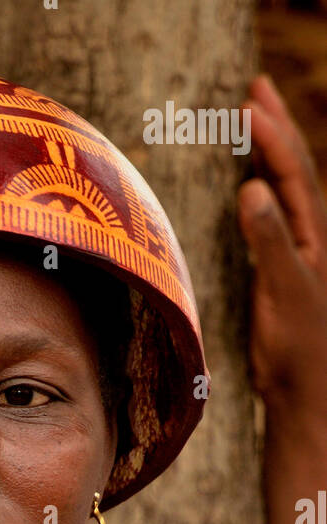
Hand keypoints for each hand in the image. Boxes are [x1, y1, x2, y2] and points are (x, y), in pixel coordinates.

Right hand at [237, 74, 326, 411]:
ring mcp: (296, 254)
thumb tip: (253, 188)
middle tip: (256, 90)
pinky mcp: (280, 273)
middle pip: (295, 169)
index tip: (250, 102)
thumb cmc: (299, 347)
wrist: (304, 392)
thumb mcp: (285, 291)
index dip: (274, 135)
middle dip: (276, 129)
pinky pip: (273, 216)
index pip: (295, 171)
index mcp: (315, 235)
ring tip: (254, 124)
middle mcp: (310, 237)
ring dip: (270, 154)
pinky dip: (261, 191)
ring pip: (286, 189)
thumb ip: (270, 240)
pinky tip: (249, 188)